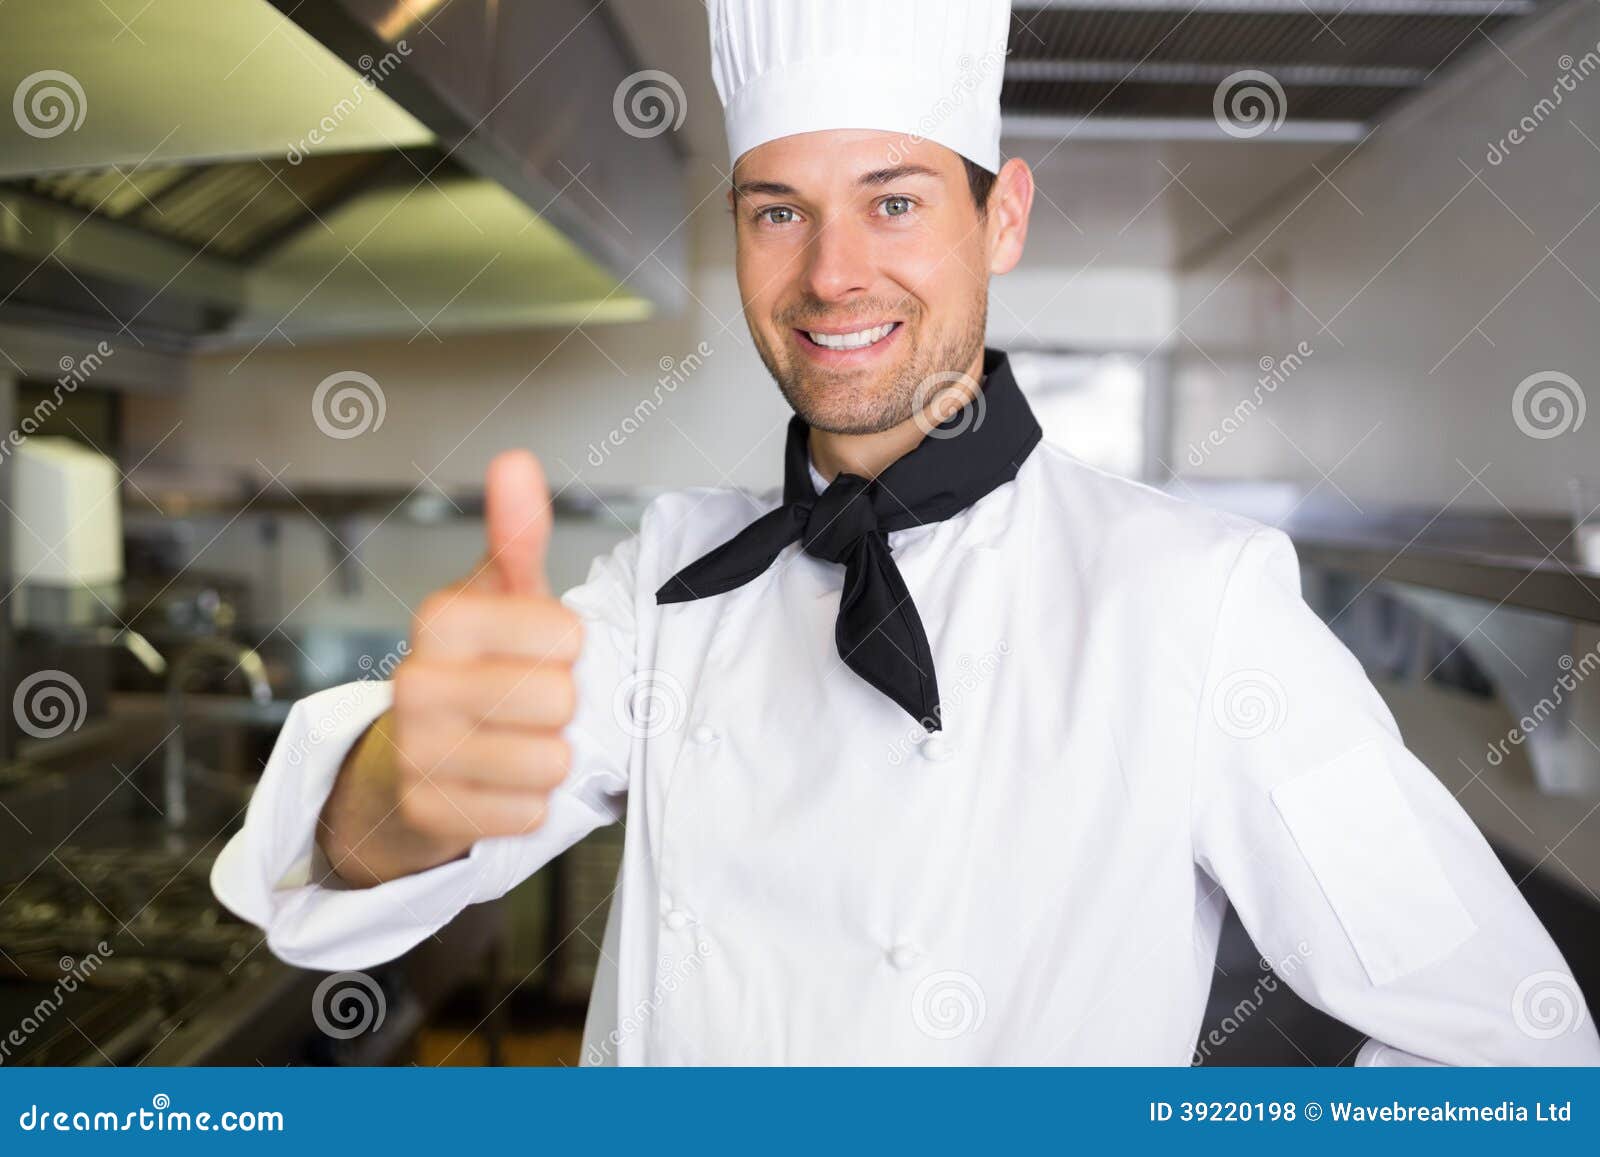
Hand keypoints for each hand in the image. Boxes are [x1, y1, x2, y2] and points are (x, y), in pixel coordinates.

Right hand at [387, 450, 582, 846]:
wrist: (407, 762)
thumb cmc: (474, 670)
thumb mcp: (499, 598)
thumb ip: (515, 536)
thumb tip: (516, 460)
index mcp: (439, 618)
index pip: (564, 632)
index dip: (569, 647)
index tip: (541, 650)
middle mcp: (414, 681)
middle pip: (558, 698)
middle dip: (561, 708)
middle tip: (528, 706)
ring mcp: (414, 753)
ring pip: (547, 761)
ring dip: (550, 760)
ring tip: (515, 745)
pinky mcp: (424, 815)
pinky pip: (526, 814)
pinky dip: (528, 807)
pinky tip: (498, 787)